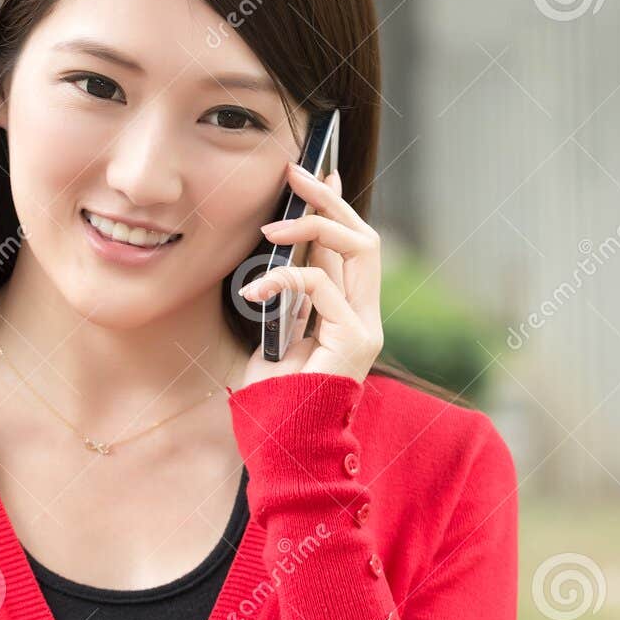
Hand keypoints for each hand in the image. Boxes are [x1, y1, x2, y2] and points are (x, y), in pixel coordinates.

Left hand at [235, 162, 383, 390]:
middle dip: (330, 198)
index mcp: (348, 313)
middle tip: (295, 171)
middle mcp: (364, 316)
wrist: (282, 449)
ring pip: (358, 248)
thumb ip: (288, 297)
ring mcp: (364, 328)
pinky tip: (254, 291)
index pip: (350, 247)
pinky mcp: (354, 340)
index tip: (319, 170)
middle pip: (363, 237)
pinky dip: (285, 277)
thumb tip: (276, 249)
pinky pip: (322, 286)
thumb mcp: (276, 333)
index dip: (337, 205)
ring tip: (272, 222)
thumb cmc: (273, 399)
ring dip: (314, 224)